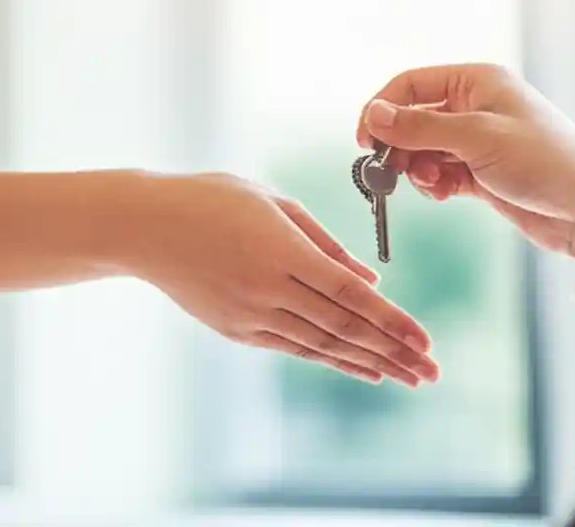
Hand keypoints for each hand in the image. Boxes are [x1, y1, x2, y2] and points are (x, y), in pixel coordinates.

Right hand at [125, 172, 438, 386]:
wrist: (144, 226)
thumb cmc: (210, 199)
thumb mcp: (272, 202)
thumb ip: (324, 243)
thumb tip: (370, 281)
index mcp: (282, 251)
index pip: (350, 296)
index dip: (393, 321)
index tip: (426, 339)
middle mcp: (268, 290)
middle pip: (343, 329)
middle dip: (393, 352)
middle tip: (430, 371)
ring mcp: (249, 314)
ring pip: (321, 346)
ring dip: (369, 363)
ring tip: (406, 376)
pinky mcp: (235, 329)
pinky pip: (293, 347)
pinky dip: (330, 359)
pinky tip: (361, 367)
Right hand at [355, 64, 574, 268]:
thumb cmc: (544, 162)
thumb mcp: (475, 138)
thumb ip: (419, 127)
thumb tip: (373, 115)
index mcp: (476, 81)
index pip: (410, 84)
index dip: (382, 109)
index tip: (365, 142)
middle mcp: (475, 105)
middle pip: (412, 119)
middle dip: (399, 146)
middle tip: (390, 174)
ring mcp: (477, 140)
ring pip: (423, 149)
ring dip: (418, 169)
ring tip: (432, 185)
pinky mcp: (481, 171)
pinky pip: (440, 173)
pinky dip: (435, 184)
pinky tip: (444, 194)